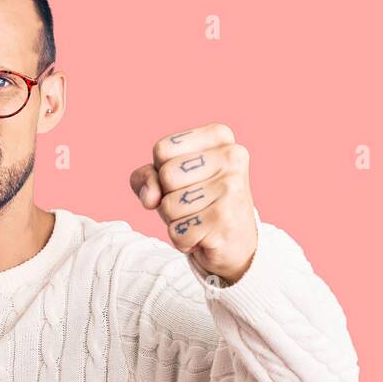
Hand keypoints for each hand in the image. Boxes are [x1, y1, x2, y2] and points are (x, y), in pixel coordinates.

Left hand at [129, 123, 258, 283]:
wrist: (235, 245)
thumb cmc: (199, 205)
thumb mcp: (168, 182)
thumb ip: (147, 177)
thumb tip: (150, 197)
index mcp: (220, 136)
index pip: (162, 149)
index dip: (162, 173)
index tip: (186, 182)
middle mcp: (231, 155)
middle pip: (166, 176)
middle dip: (168, 198)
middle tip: (195, 205)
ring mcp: (231, 187)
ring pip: (169, 206)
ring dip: (175, 222)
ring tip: (200, 220)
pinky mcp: (225, 219)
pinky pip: (177, 232)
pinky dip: (183, 241)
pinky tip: (205, 237)